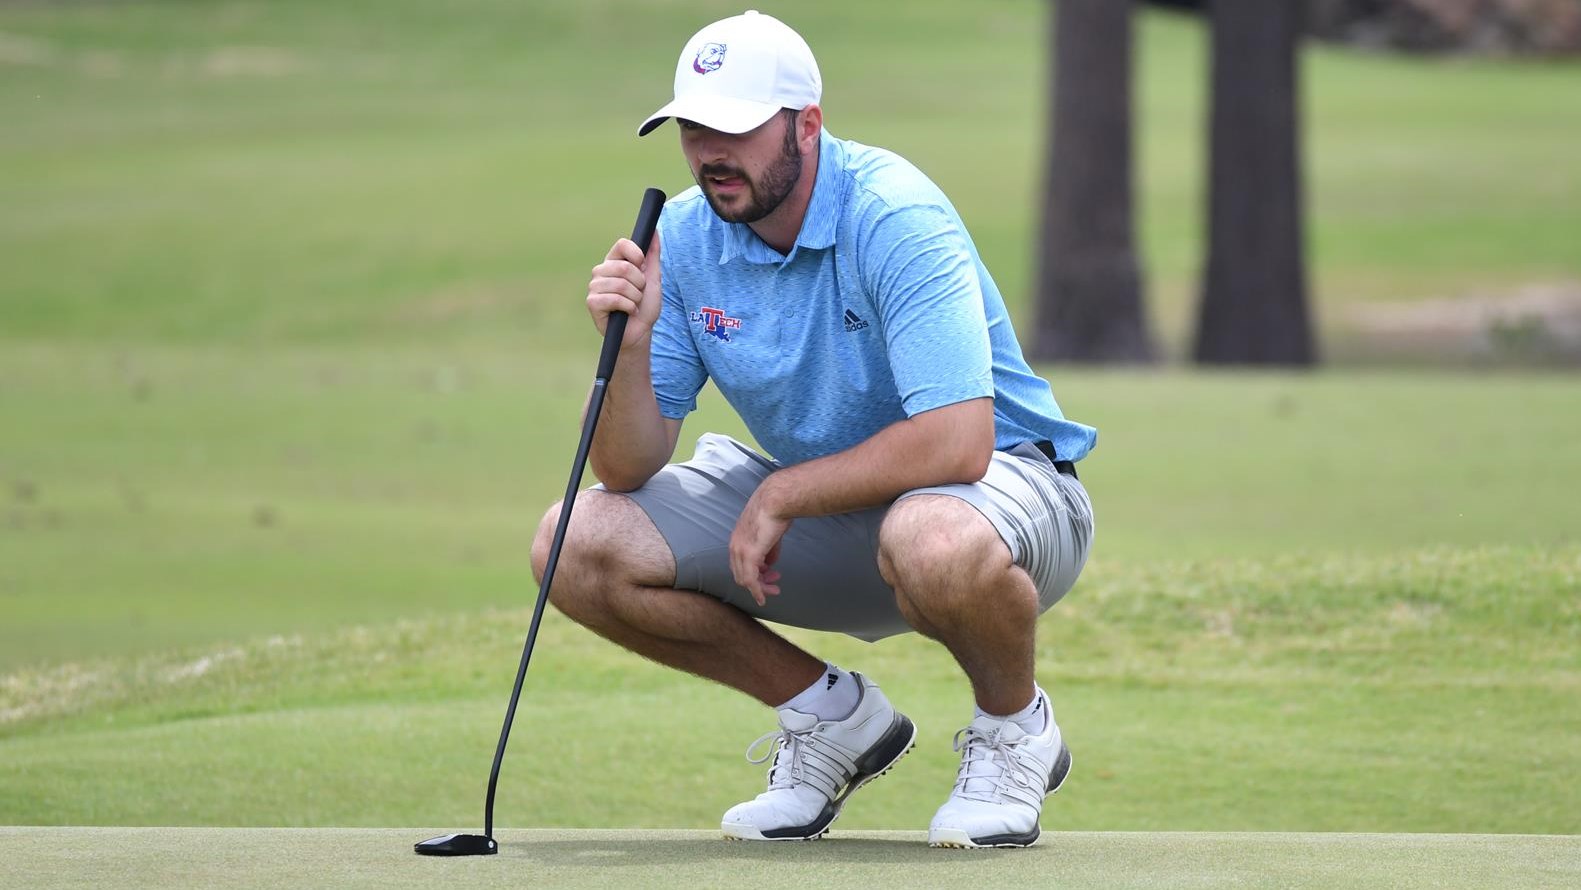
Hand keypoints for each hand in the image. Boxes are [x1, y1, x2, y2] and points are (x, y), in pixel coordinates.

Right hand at [587, 231, 661, 347]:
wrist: (640, 332)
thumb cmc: (645, 305)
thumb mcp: (653, 278)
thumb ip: (653, 254)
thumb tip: (655, 230)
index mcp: (614, 261)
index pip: (622, 244)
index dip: (636, 254)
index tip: (643, 266)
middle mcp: (601, 271)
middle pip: (624, 267)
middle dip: (640, 284)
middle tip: (639, 293)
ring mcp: (595, 286)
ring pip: (621, 285)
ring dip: (635, 298)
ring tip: (633, 304)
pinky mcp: (592, 303)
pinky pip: (614, 299)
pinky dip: (628, 307)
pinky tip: (627, 312)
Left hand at [730, 481, 790, 606]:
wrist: (777, 499)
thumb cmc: (776, 510)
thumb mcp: (771, 533)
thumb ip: (769, 550)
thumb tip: (770, 564)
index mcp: (737, 538)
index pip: (740, 563)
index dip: (754, 572)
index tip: (771, 573)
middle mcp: (734, 546)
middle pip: (740, 573)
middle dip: (758, 582)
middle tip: (775, 584)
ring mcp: (740, 550)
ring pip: (745, 580)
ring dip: (760, 588)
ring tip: (775, 589)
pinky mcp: (749, 555)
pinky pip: (750, 580)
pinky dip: (757, 591)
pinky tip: (763, 598)